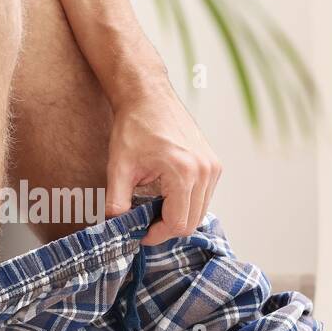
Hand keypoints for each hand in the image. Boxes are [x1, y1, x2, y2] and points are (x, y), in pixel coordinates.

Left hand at [105, 90, 221, 245]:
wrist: (148, 96)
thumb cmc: (134, 127)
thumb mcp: (118, 167)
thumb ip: (117, 202)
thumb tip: (117, 227)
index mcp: (183, 173)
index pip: (177, 224)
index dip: (156, 235)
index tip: (140, 233)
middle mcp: (205, 171)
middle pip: (192, 222)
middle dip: (167, 227)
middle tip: (145, 222)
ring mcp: (213, 167)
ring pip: (200, 211)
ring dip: (178, 215)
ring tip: (154, 206)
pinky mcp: (214, 163)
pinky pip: (204, 196)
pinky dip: (187, 202)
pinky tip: (167, 193)